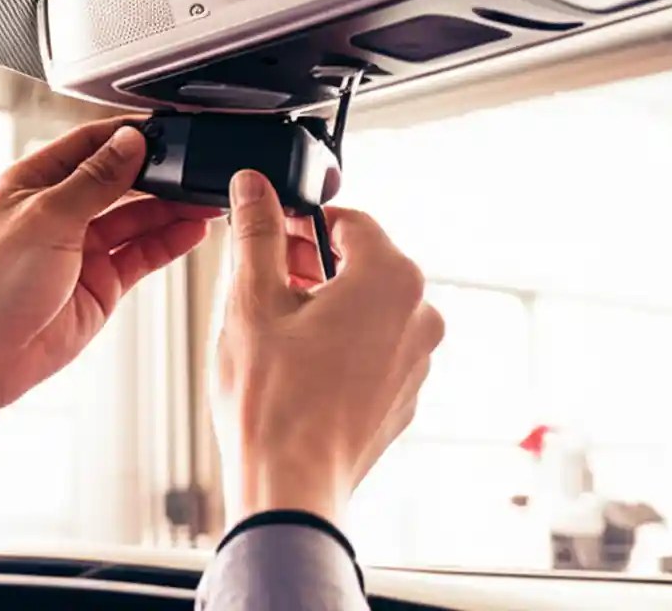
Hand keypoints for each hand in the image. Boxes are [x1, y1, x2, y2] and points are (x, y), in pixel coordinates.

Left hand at [0, 116, 218, 505]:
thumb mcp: (46, 217)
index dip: (128, 136)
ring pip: (136, 219)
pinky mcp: (98, 284)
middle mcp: (58, 212)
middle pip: (119, 181)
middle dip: (159, 174)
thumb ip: (94, 181)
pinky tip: (191, 231)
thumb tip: (129, 143)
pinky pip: (140, 256)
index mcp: (33, 183)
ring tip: (206, 199)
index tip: (167, 131)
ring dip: (170, 208)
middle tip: (196, 168)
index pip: (89, 143)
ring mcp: (80, 250)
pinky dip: (168, 243)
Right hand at [213, 170, 443, 527]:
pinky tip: (295, 363)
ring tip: (274, 324)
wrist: (291, 484)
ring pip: (368, 308)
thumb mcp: (252, 299)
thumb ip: (257, 233)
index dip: (300, 221)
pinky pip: (373, 349)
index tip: (269, 231)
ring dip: (325, 303)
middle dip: (311, 262)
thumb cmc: (274, 399)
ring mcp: (417, 360)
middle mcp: (419, 316)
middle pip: (362, 263)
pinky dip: (339, 343)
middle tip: (263, 275)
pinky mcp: (403, 396)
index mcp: (392, 279)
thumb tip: (254, 187)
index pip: (348, 221)